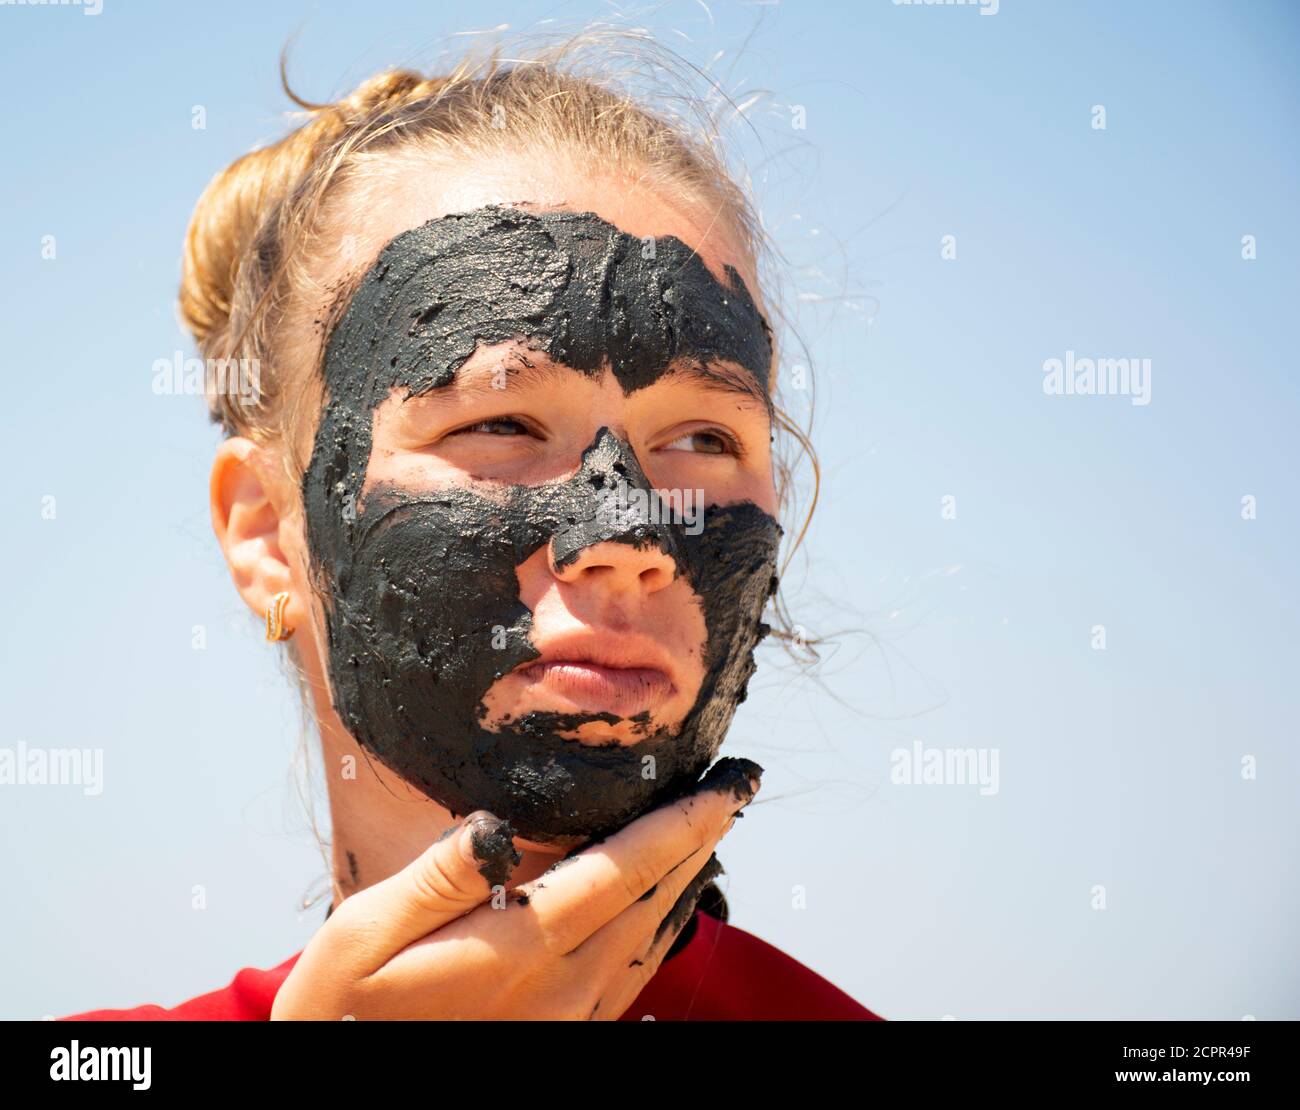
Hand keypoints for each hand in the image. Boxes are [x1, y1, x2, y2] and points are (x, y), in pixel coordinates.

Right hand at [270, 758, 761, 1019]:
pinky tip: (671, 897)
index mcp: (522, 948)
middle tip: (737, 785)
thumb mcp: (364, 936)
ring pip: (656, 933)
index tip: (729, 781)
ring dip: (690, 874)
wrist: (343, 1079)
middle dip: (703, 835)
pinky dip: (666, 921)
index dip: (684, 820)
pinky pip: (637, 969)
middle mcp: (563, 985)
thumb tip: (495, 825)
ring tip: (713, 827)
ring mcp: (572, 1015)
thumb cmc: (347, 1006)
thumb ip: (436, 878)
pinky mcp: (568, 1031)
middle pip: (657, 896)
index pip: (627, 868)